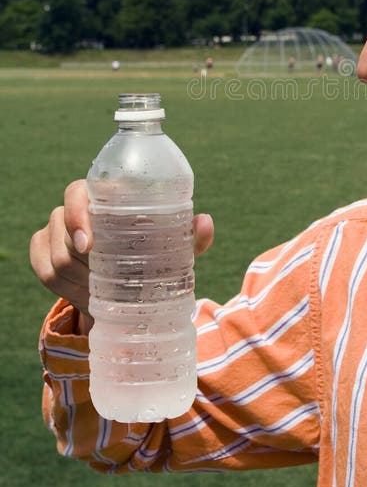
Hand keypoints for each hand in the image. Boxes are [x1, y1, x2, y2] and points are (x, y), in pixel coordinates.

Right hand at [29, 179, 214, 333]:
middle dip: (77, 258)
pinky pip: (42, 270)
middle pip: (60, 226)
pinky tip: (83, 295)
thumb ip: (190, 237)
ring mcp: (54, 230)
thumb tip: (204, 222)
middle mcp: (73, 209)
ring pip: (54, 255)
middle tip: (98, 279)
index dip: (77, 214)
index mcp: (101, 197)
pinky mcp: (42, 252)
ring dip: (75, 278)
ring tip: (98, 291)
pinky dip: (62, 288)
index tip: (89, 244)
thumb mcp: (173, 250)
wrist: (126, 286)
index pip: (77, 192)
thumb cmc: (151, 255)